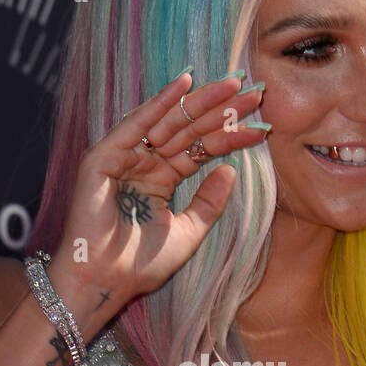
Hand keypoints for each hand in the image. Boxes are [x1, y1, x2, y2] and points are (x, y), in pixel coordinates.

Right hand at [52, 70, 268, 312]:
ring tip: (233, 85)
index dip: (230, 136)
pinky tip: (186, 83)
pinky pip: (136, 124)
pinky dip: (160, 103)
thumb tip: (231, 168)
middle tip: (255, 94)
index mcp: (160, 181)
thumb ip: (209, 202)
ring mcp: (123, 158)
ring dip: (200, 102)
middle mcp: (143, 165)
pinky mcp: (103, 157)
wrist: (104, 282)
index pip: (200, 150)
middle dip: (221, 112)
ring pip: (169, 123)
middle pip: (188, 131)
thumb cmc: (139, 266)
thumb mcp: (188, 232)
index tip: (262, 124)